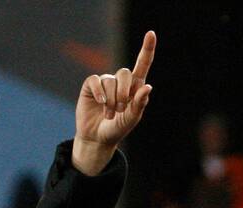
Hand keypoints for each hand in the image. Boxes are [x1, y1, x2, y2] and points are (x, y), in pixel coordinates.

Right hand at [72, 30, 154, 175]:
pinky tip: (100, 103)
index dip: (147, 49)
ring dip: (110, 101)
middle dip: (124, 93)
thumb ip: (139, 104)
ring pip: (110, 81)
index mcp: (134, 88)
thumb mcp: (131, 119)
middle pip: (125, 73)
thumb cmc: (117, 128)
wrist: (97, 138)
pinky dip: (99, 93)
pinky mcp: (91, 85)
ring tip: (109, 114)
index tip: (151, 34)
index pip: (142, 65)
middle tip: (120, 109)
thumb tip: (148, 87)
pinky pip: (96, 81)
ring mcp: (105, 82)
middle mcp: (120, 82)